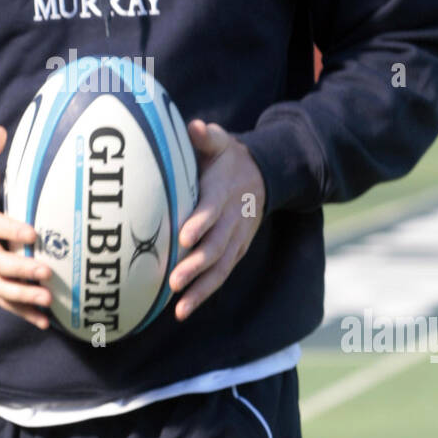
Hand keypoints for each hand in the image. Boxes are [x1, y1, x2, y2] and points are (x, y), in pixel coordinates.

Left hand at [169, 120, 265, 320]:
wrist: (262, 175)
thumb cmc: (228, 158)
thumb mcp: (221, 141)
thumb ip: (207, 136)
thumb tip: (193, 126)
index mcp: (225, 190)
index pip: (213, 208)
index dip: (201, 222)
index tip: (184, 236)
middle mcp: (233, 218)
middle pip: (217, 244)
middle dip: (196, 264)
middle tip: (175, 280)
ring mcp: (236, 238)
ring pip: (220, 267)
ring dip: (200, 287)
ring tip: (179, 307)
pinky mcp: (235, 251)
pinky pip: (220, 275)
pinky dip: (204, 293)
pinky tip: (182, 310)